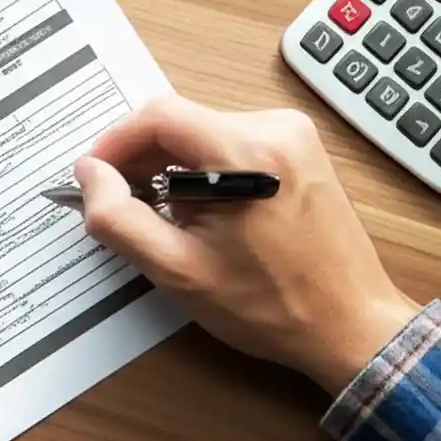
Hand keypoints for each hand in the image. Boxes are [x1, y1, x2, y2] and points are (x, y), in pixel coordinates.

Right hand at [74, 95, 419, 392]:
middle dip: (142, 160)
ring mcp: (294, 135)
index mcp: (247, 151)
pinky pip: (231, 143)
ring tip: (168, 219)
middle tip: (122, 205)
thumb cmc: (271, 306)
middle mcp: (275, 127)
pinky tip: (203, 213)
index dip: (114, 142)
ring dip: (172, 167)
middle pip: (181, 121)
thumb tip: (88, 174)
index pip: (158, 115)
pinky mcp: (301, 149)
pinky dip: (204, 170)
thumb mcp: (178, 270)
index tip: (93, 176)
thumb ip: (119, 218)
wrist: (351, 326)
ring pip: (203, 132)